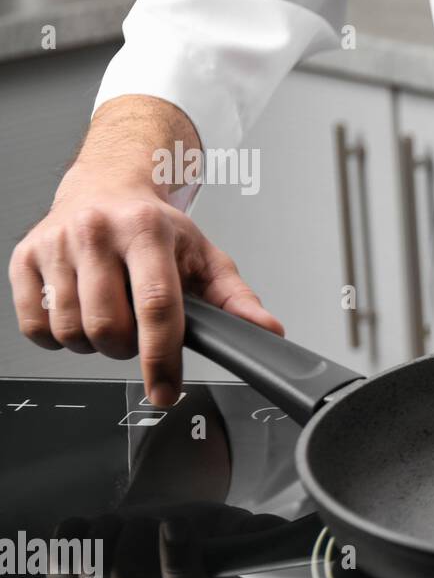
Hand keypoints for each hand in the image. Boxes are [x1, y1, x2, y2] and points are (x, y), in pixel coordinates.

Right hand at [8, 96, 281, 406]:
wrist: (107, 187)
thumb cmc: (156, 228)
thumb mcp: (204, 257)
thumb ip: (236, 299)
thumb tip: (266, 330)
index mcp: (146, 230)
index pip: (156, 306)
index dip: (161, 358)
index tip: (167, 390)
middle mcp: (96, 232)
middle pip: (108, 327)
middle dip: (128, 350)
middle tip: (137, 335)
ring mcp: (55, 244)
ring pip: (71, 332)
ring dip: (95, 345)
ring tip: (111, 319)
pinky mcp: (24, 258)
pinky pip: (35, 327)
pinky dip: (58, 338)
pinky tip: (79, 315)